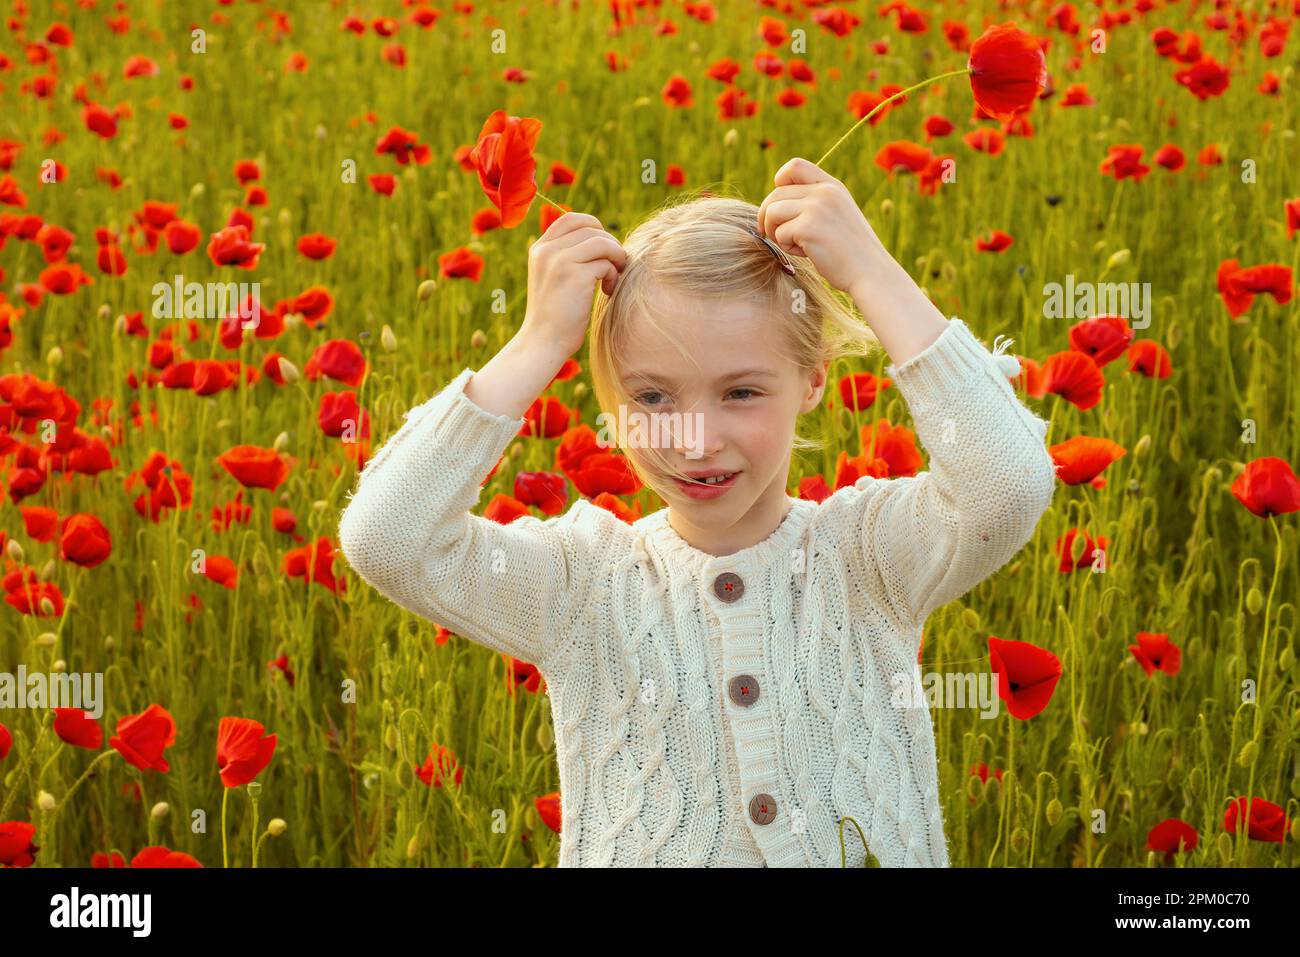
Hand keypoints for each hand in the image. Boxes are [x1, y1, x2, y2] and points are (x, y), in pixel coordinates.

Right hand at [520, 212, 626, 358]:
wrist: (543, 342)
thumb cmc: (555, 316)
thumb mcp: (553, 278)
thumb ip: (567, 256)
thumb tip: (601, 238)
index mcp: (539, 248)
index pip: (570, 218)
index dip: (594, 227)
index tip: (603, 249)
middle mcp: (546, 250)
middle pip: (591, 228)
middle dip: (610, 244)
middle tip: (615, 265)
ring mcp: (559, 260)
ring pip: (602, 242)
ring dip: (616, 257)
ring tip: (613, 277)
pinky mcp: (575, 275)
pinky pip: (606, 263)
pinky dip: (613, 275)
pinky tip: (606, 291)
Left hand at [756, 157, 898, 298]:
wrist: (870, 272)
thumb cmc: (850, 251)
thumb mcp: (837, 215)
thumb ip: (814, 203)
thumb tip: (774, 203)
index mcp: (832, 186)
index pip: (794, 166)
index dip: (779, 183)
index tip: (779, 205)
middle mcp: (824, 192)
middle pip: (776, 194)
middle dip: (768, 216)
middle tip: (775, 235)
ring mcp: (816, 208)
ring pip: (772, 212)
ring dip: (775, 232)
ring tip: (795, 244)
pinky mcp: (808, 228)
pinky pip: (780, 234)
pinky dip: (787, 248)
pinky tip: (806, 253)